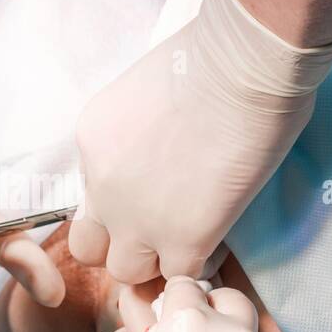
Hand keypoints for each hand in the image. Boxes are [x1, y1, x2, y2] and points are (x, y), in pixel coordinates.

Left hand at [70, 0, 331, 283]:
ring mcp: (138, 219)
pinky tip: (220, 238)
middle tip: (161, 226)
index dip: (122, 199)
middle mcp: (103, 185)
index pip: (94, 193)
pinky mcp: (183, 240)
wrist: (240, 64)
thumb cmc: (210, 55)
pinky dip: (199, 263)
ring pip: (127, 271)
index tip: (154, 190)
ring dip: (156, 261)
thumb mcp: (145, 90)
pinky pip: (179, 275)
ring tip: (191, 238)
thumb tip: (167, 142)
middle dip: (121, 242)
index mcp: (91, 141)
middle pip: (91, 245)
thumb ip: (141, 128)